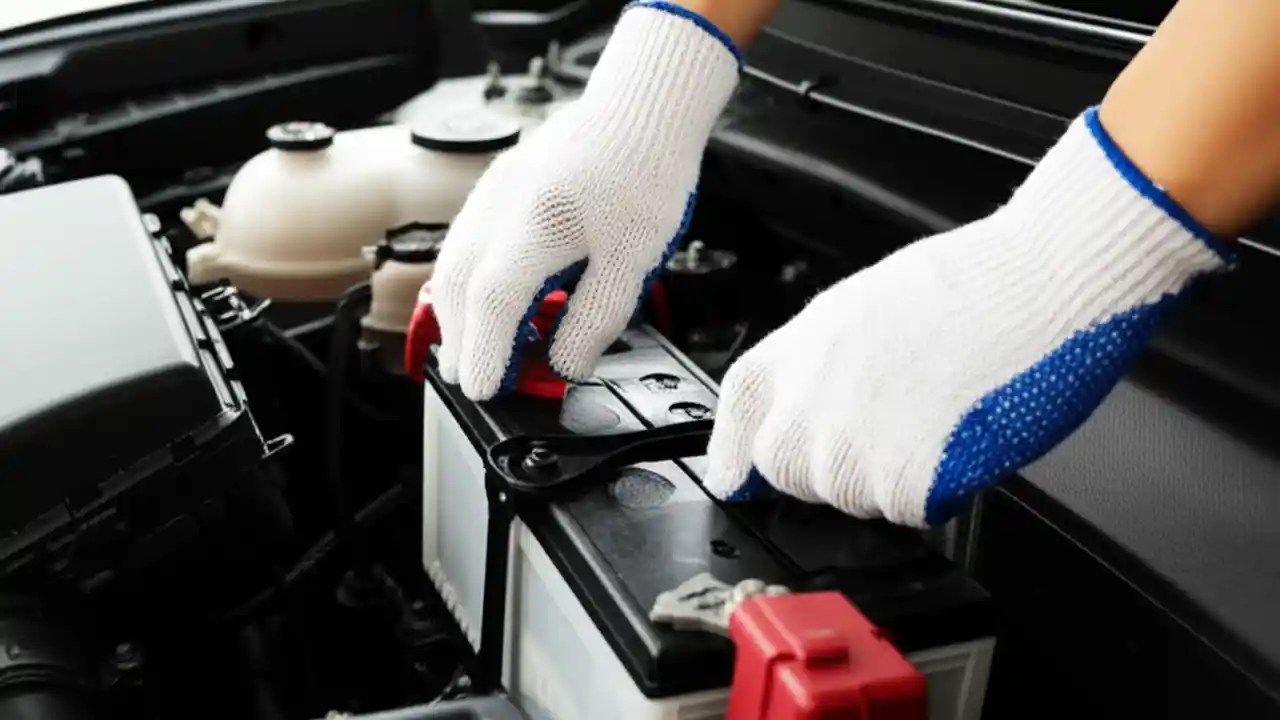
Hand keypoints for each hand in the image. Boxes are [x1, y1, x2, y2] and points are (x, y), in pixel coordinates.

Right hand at [431, 2, 738, 399]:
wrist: (644, 106)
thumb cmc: (646, 170)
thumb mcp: (633, 260)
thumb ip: (596, 318)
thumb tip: (567, 365)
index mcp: (536, 226)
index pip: (492, 304)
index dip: (485, 353)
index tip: (484, 390)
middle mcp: (503, 206)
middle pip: (458, 285)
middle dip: (462, 339)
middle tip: (477, 378)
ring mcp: (496, 189)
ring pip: (455, 260)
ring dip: (460, 310)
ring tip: (480, 346)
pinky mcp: (503, 182)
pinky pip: (468, 238)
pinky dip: (470, 278)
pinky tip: (490, 295)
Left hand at [702, 109, 1231, 526]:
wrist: (1044, 277)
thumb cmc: (973, 283)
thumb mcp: (862, 308)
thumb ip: (817, 365)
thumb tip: (799, 410)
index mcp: (797, 348)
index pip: (736, 423)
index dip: (738, 456)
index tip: (741, 476)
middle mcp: (812, 397)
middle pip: (787, 473)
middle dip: (828, 470)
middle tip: (887, 433)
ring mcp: (854, 441)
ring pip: (850, 498)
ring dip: (889, 480)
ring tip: (936, 420)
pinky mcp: (907, 478)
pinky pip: (908, 512)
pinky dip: (938, 491)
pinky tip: (961, 439)